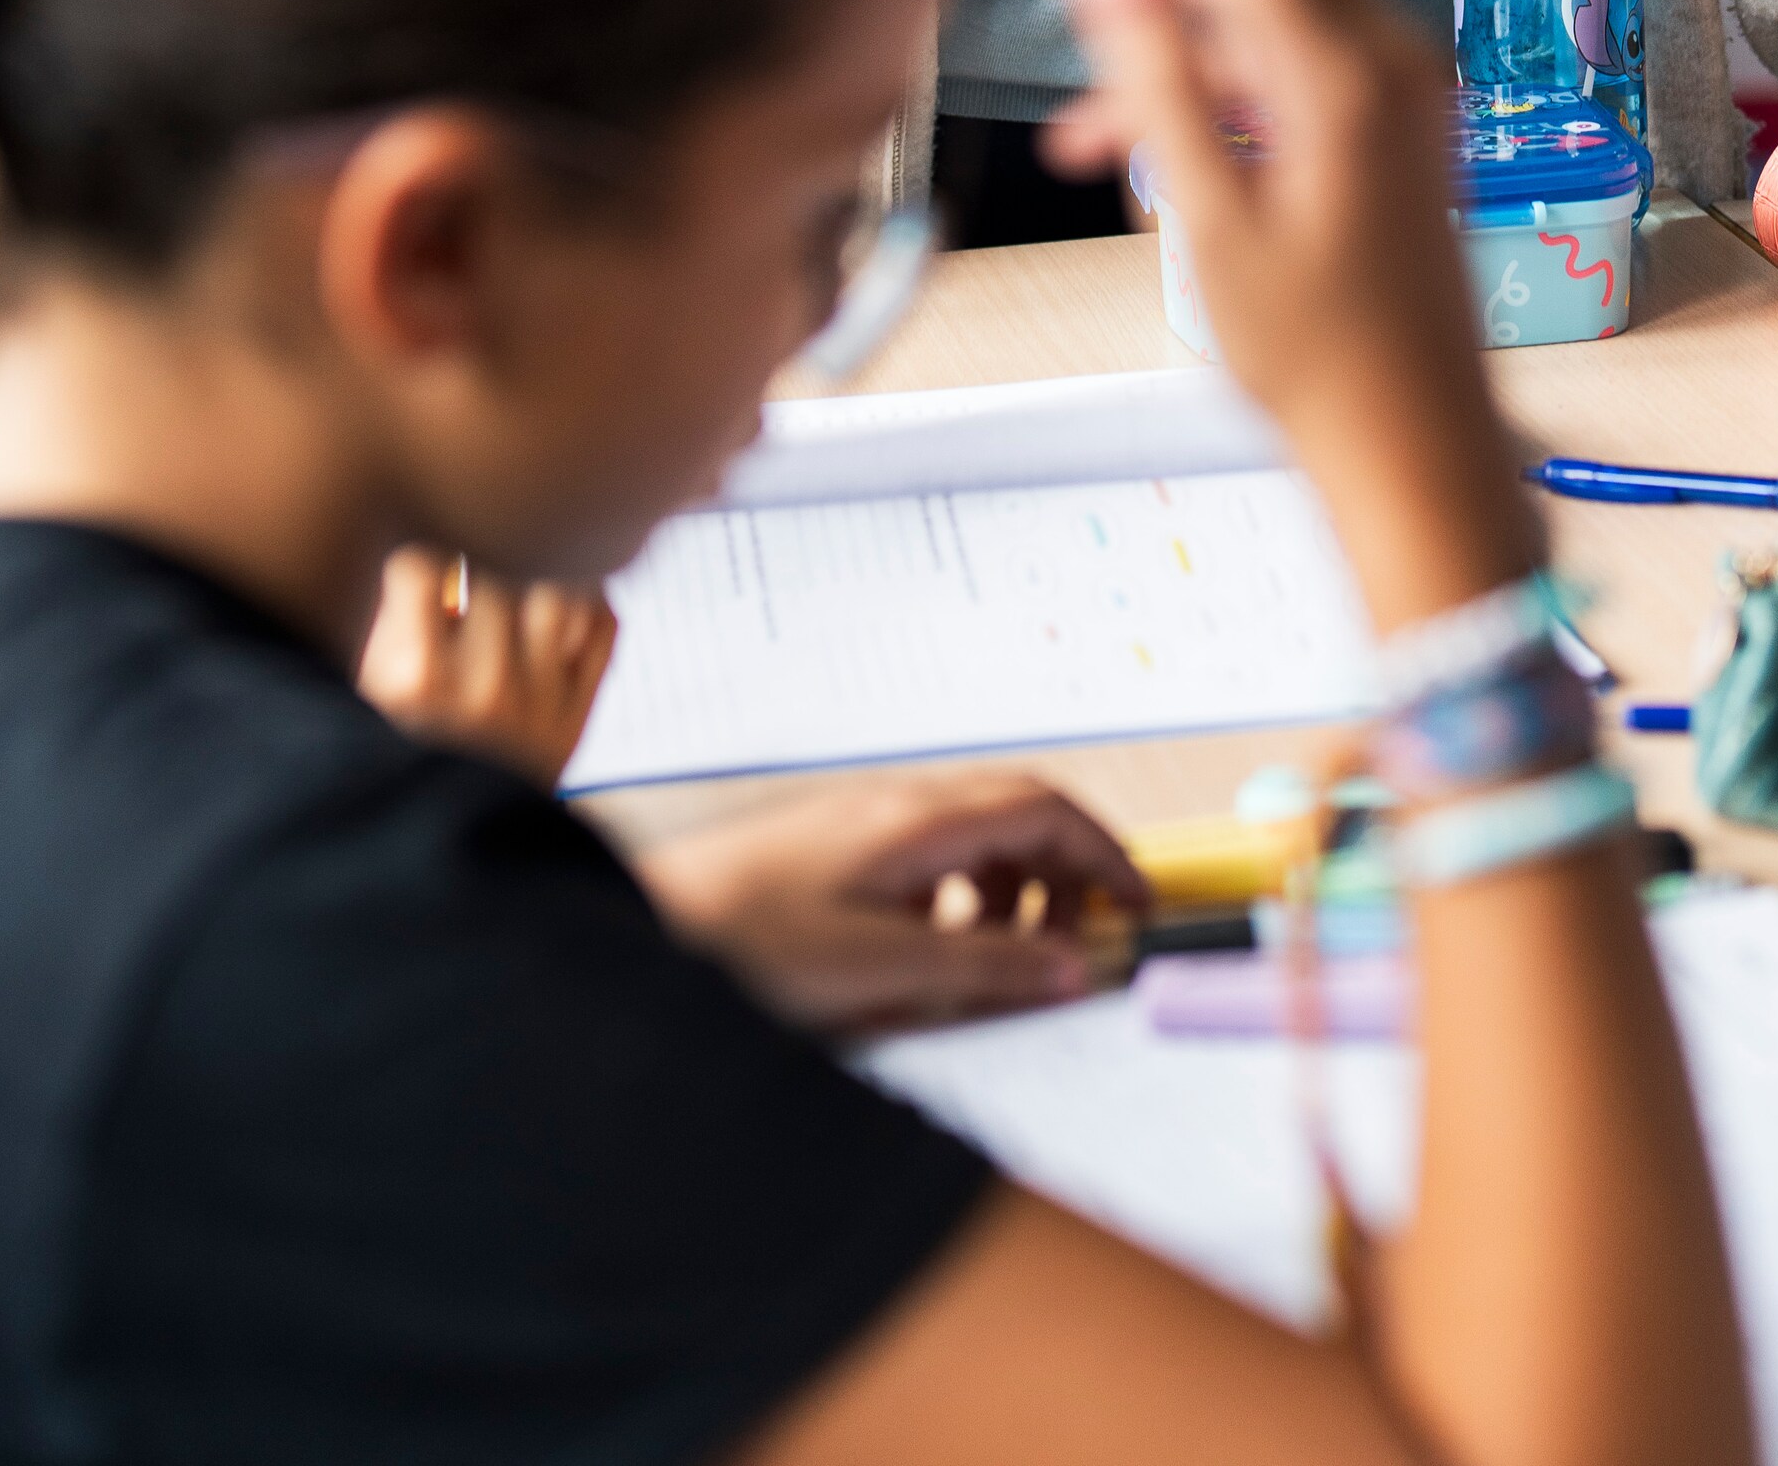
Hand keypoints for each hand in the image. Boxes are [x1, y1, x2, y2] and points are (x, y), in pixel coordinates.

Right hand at [358, 547, 616, 786]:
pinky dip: (585, 602)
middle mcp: (483, 693)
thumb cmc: (393, 756)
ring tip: (516, 585)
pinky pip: (602, 623)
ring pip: (560, 590)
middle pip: (498, 570)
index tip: (419, 576)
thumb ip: (390, 622)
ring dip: (539, 575)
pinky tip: (553, 612)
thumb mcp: (364, 697)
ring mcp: (539, 708)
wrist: (444, 853)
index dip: (419, 562)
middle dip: (482, 563)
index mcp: (417, 684)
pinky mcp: (577, 720)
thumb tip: (427, 544)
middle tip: (473, 579)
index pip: (423, 566)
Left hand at [640, 772, 1150, 1035]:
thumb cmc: (743, 944)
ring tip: (1005, 957)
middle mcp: (896, 807)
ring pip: (972, 835)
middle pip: (1015, 813)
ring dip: (1012, 888)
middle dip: (1065, 873)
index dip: (1103, 852)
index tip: (1136, 903)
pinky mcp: (834, 854)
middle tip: (1079, 941)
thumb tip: (1071, 968)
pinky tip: (937, 950)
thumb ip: (982, 969)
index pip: (1045, 808)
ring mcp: (862, 825)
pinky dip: (962, 896)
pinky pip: (928, 858)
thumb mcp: (880, 971)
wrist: (640, 931)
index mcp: (918, 820)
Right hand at [1013, 0, 1535, 628]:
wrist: (1419, 450)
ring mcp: (1386, 85)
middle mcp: (1379, 54)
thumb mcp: (1213, 228)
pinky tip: (1108, 129)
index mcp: (1341, 71)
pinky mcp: (1379, 122)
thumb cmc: (1318, 363)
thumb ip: (1160, 89)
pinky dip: (1198, 69)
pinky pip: (1277, 56)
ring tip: (1054, 6)